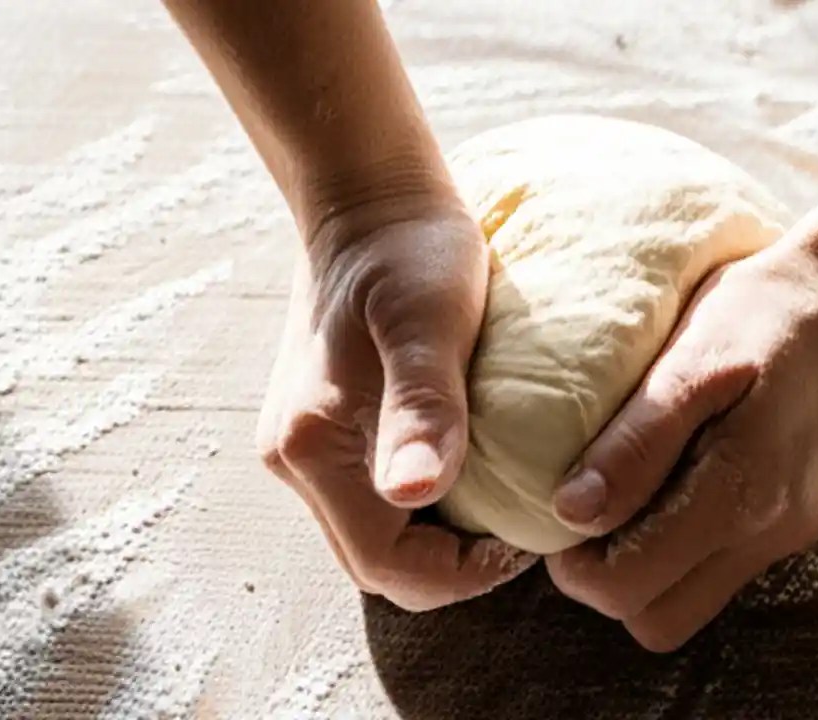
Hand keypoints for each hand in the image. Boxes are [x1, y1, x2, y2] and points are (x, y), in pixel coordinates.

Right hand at [256, 199, 535, 611]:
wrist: (368, 200)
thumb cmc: (408, 251)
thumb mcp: (427, 321)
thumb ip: (421, 407)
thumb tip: (415, 491)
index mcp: (313, 444)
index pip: (385, 564)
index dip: (458, 574)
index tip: (521, 543)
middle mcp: (296, 456)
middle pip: (376, 561)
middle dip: (450, 567)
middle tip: (520, 532)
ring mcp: (305, 444)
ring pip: (374, 533)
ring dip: (437, 541)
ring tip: (502, 506)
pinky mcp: (324, 426)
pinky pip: (373, 497)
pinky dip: (424, 507)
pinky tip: (471, 472)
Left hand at [545, 222, 817, 651]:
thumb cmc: (767, 310)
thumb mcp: (691, 359)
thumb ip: (635, 443)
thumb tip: (570, 513)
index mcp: (742, 494)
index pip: (628, 590)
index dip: (576, 564)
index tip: (562, 506)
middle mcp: (771, 532)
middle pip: (658, 620)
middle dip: (607, 579)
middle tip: (590, 506)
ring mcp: (789, 533)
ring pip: (690, 604)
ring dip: (644, 570)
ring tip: (628, 492)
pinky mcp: (797, 520)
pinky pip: (721, 569)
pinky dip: (681, 548)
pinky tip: (671, 483)